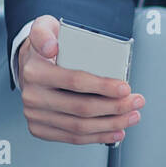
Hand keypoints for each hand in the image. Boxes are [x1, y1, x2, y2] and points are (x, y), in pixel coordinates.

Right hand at [17, 15, 141, 144]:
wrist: (29, 66)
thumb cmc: (44, 49)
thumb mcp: (43, 28)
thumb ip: (43, 32)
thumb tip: (51, 47)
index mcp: (34, 71)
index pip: (74, 82)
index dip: (103, 87)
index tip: (125, 87)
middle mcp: (31, 95)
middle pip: (80, 108)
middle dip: (115, 108)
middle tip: (136, 101)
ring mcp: (34, 114)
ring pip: (79, 127)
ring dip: (111, 124)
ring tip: (131, 116)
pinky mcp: (39, 128)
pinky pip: (71, 137)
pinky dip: (97, 137)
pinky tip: (115, 131)